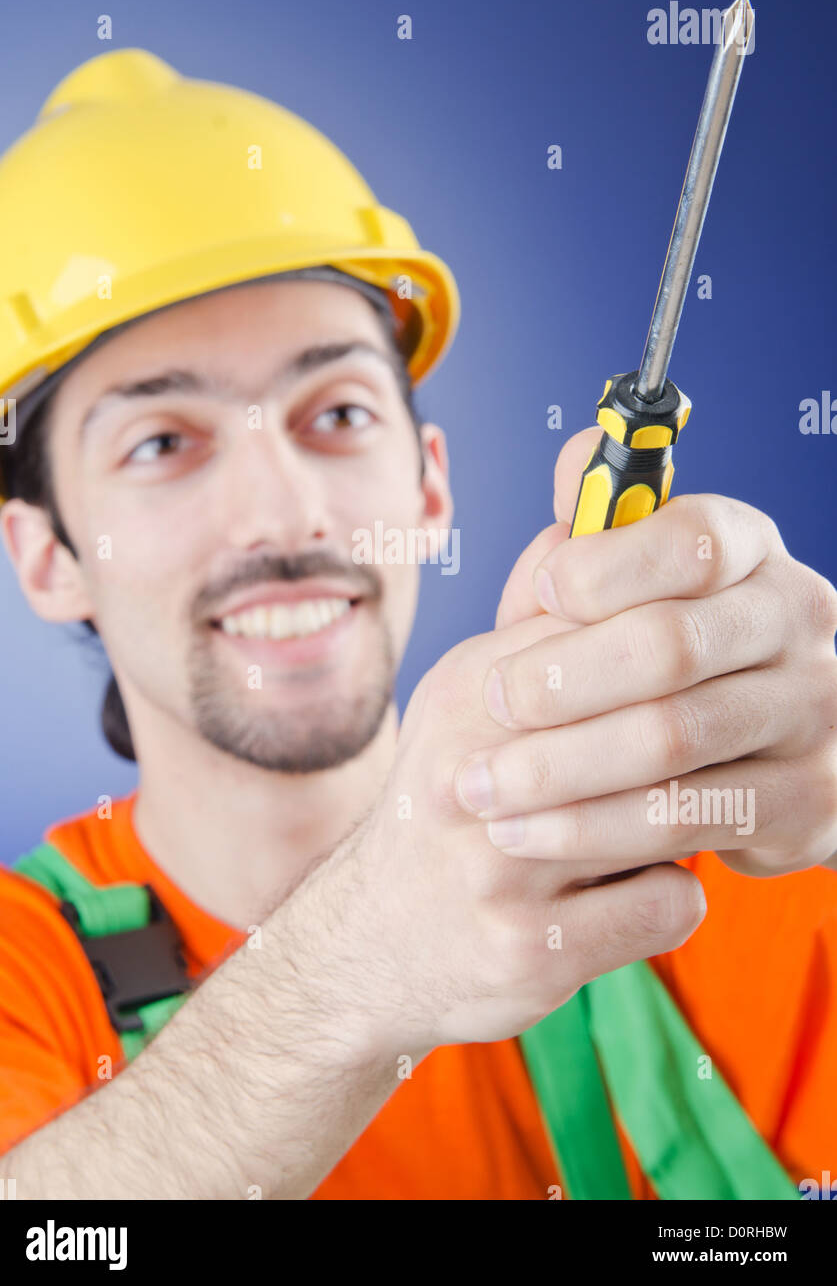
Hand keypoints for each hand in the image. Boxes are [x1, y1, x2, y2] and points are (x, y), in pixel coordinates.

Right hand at [352, 493, 706, 1052]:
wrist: (372, 939)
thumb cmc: (448, 797)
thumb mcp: (472, 689)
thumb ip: (541, 600)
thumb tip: (590, 481)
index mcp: (474, 692)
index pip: (603, 631)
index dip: (680, 631)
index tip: (717, 647)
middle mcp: (479, 773)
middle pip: (654, 720)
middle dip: (703, 730)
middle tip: (723, 737)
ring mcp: (503, 867)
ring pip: (674, 813)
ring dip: (691, 811)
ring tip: (668, 810)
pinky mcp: (534, 949)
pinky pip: (671, 900)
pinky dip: (670, 891)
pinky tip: (631, 884)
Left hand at [478, 428, 836, 879]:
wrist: (765, 764)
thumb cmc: (672, 662)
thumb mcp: (636, 590)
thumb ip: (598, 533)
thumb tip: (576, 455)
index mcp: (755, 557)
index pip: (695, 538)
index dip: (608, 564)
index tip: (541, 591)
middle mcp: (801, 625)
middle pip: (670, 644)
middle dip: (560, 680)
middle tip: (490, 702)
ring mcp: (814, 718)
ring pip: (670, 740)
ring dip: (558, 768)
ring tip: (482, 786)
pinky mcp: (807, 807)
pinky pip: (682, 820)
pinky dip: (590, 829)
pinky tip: (526, 830)